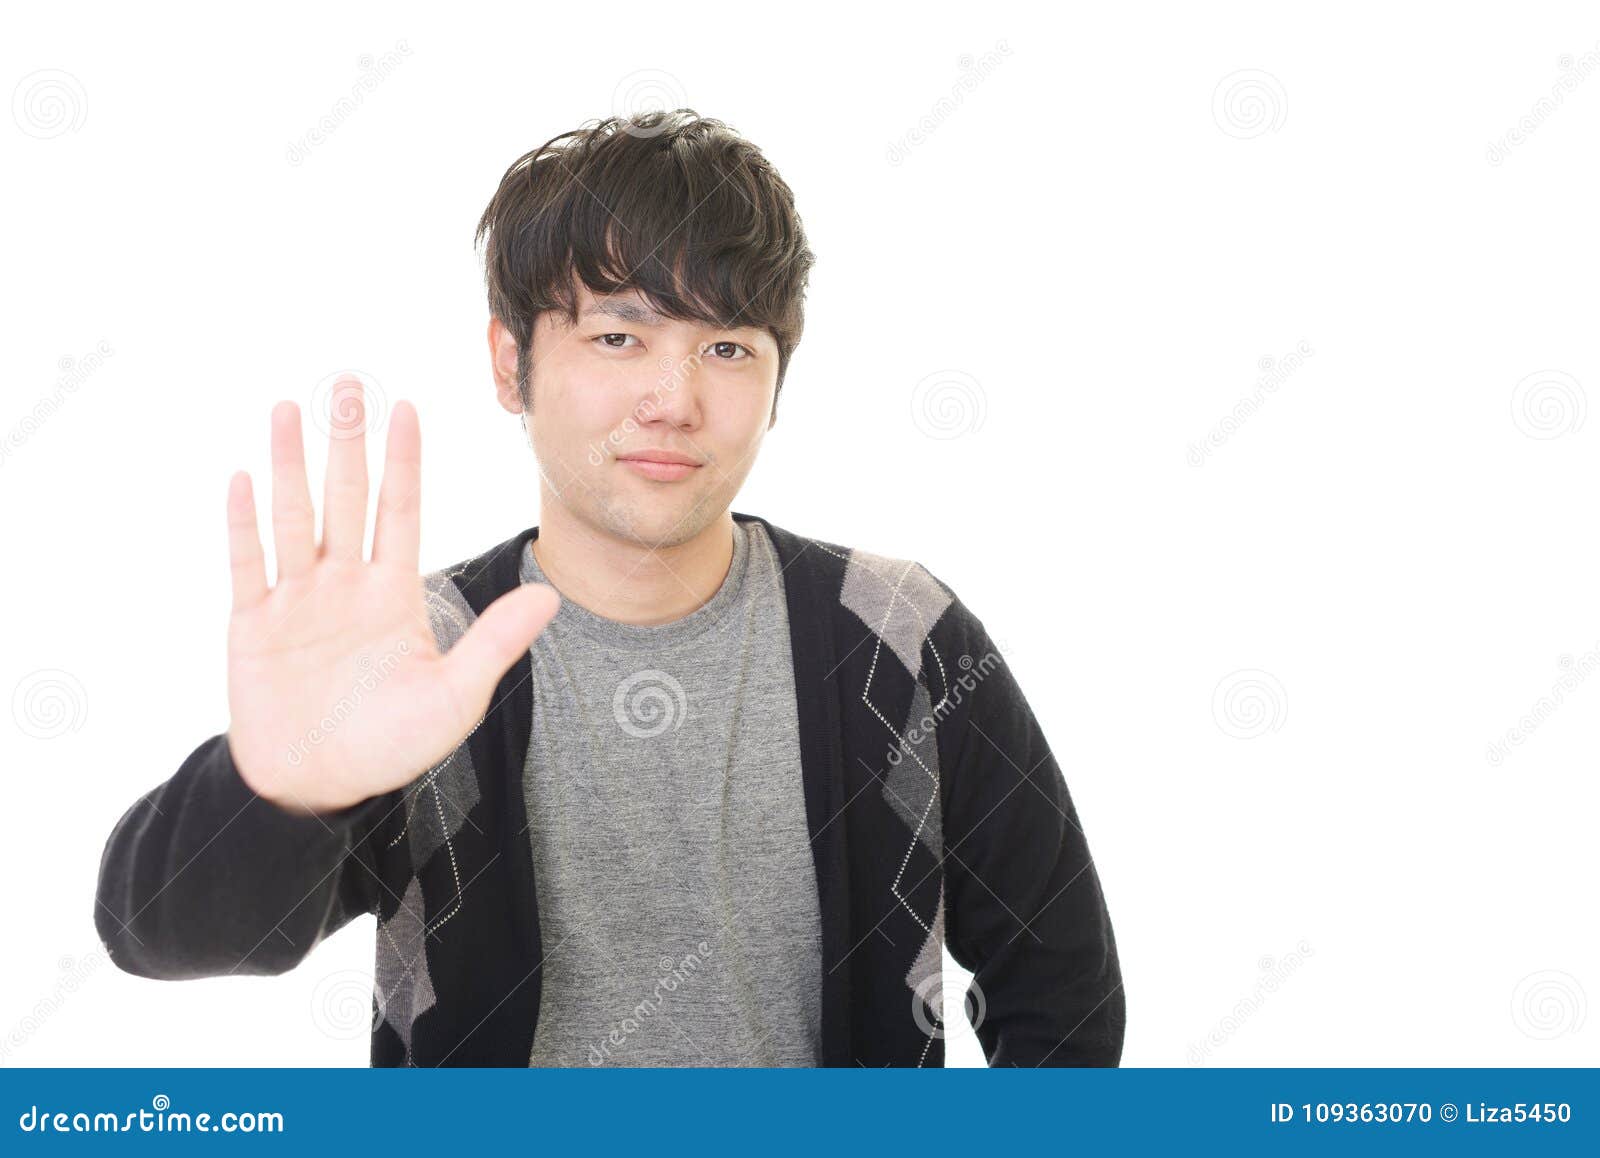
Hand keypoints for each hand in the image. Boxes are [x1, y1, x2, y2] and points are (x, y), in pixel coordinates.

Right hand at [223, 380, 557, 813]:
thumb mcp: (457, 695)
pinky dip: (245, 523)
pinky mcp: (254, 625)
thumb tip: (551, 596)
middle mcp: (345, 584)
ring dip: (290, 464)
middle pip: (346, 498)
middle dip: (347, 442)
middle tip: (348, 384)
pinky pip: (248, 563)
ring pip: (295, 516)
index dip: (402, 460)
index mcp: (394, 593)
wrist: (324, 790)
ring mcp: (297, 600)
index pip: (401, 510)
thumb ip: (496, 641)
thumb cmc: (392, 744)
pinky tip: (243, 478)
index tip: (407, 408)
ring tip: (289, 409)